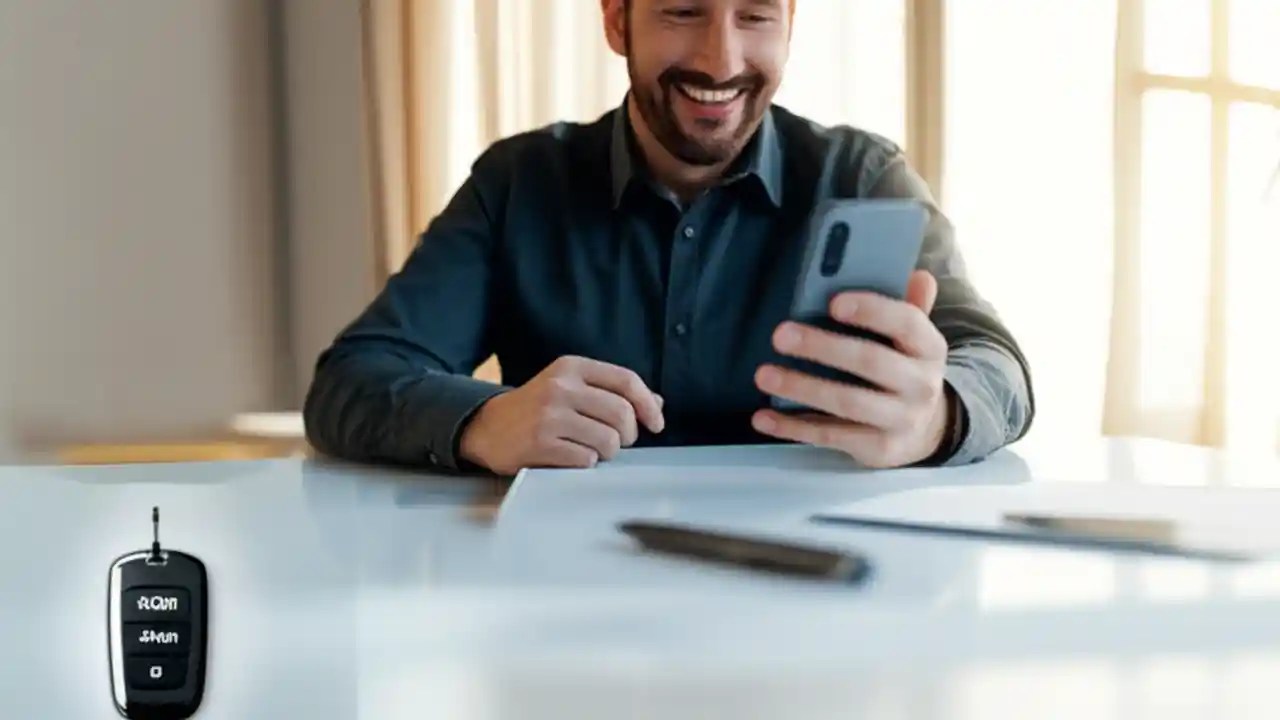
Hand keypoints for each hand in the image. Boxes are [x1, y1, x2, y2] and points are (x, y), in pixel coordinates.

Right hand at [459, 356, 664, 474]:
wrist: (487, 427)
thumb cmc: (537, 409)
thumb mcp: (570, 388)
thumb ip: (611, 392)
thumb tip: (656, 403)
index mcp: (572, 367)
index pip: (626, 380)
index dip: (648, 404)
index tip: (657, 424)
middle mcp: (560, 386)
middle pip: (622, 414)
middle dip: (628, 435)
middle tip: (617, 442)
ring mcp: (548, 415)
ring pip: (608, 440)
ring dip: (607, 452)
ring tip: (590, 450)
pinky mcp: (539, 443)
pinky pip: (586, 459)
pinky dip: (586, 463)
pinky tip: (571, 457)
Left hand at [751, 270, 952, 467]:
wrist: (928, 432)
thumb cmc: (906, 372)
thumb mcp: (914, 341)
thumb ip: (912, 307)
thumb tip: (918, 275)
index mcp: (929, 349)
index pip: (907, 323)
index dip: (872, 310)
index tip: (833, 302)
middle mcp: (921, 385)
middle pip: (870, 362)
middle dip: (823, 347)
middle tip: (781, 335)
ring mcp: (900, 420)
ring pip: (847, 402)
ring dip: (802, 387)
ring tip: (764, 375)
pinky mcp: (878, 449)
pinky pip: (830, 436)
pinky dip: (793, 427)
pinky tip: (763, 417)